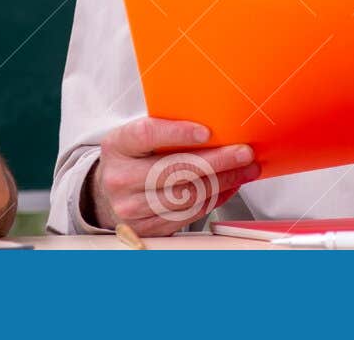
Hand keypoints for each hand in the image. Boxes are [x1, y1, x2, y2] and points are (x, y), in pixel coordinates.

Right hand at [88, 117, 258, 235]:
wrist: (109, 193)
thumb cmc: (132, 158)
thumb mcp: (137, 137)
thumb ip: (166, 130)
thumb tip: (216, 126)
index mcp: (117, 146)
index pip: (147, 135)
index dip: (178, 133)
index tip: (207, 132)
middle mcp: (121, 178)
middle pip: (174, 170)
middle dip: (217, 161)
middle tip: (243, 153)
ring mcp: (132, 207)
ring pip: (187, 196)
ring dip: (223, 182)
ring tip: (244, 169)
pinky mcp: (148, 228)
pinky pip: (190, 214)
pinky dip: (214, 199)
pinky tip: (228, 186)